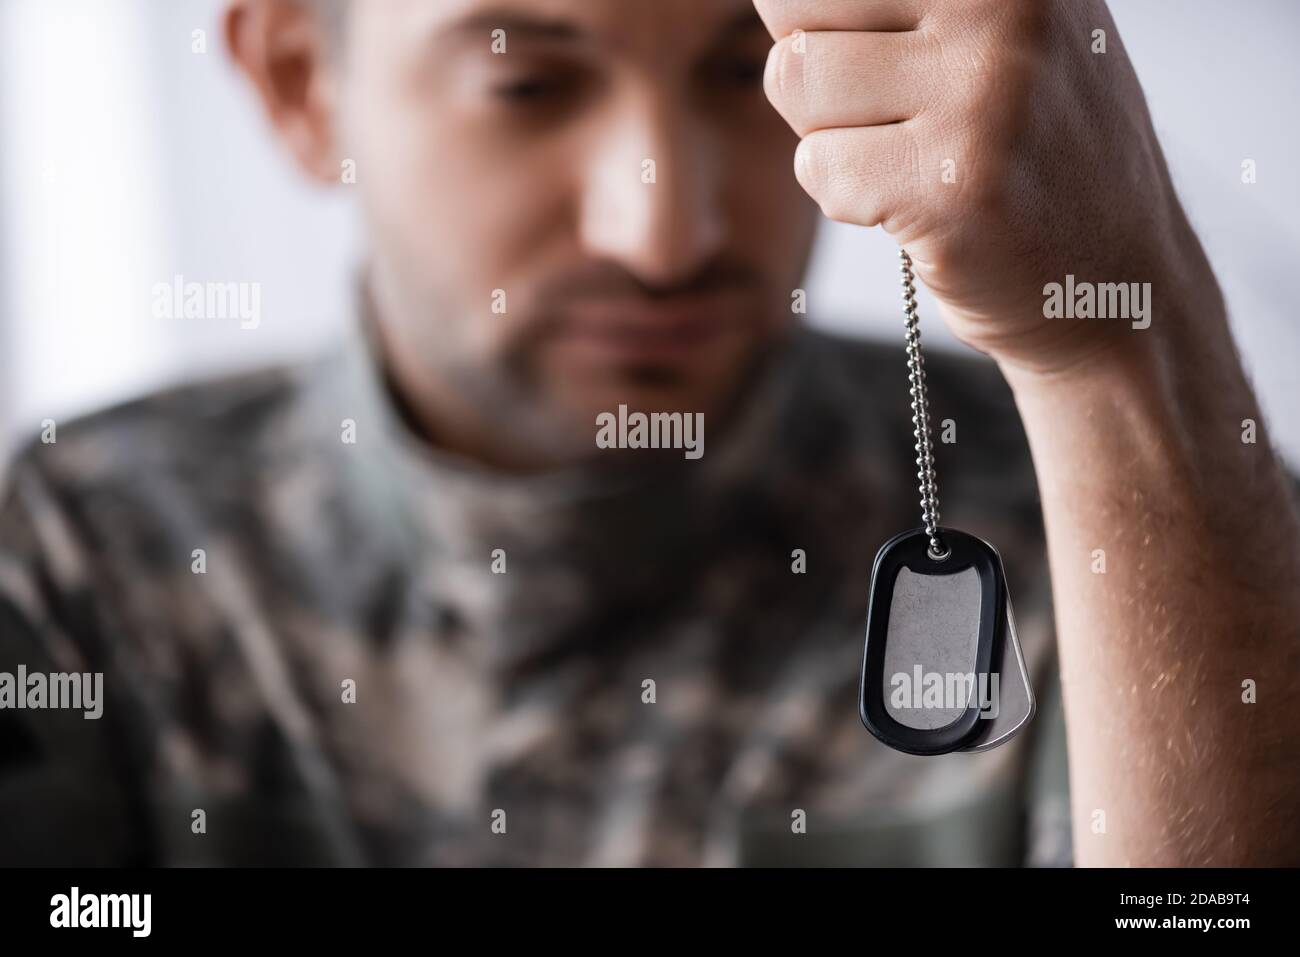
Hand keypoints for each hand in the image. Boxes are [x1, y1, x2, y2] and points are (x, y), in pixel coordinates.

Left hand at [754, 0, 1210, 373]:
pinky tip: (918, 207)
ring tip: (907, 158)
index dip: (822, 15)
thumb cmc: (1030, 149)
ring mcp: (982, 97)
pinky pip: (818, 167)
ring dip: (829, 135)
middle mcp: (1005, 6)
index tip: (885, 60)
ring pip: (793, 79)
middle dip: (815, 71)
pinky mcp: (952, 189)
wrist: (1119, 278)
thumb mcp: (999, 29)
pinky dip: (846, 198)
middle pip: (793, 4)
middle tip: (891, 116)